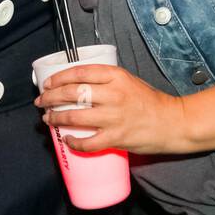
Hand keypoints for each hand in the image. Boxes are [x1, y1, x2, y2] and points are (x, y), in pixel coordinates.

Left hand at [34, 64, 187, 154]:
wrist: (173, 122)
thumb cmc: (150, 102)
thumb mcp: (129, 81)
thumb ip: (106, 81)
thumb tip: (77, 86)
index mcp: (116, 76)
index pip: (79, 72)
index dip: (58, 78)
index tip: (48, 84)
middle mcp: (113, 94)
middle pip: (72, 93)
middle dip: (51, 98)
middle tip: (41, 102)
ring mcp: (114, 117)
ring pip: (74, 116)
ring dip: (56, 118)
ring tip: (48, 119)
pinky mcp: (116, 137)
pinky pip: (87, 142)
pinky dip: (73, 142)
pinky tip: (67, 139)